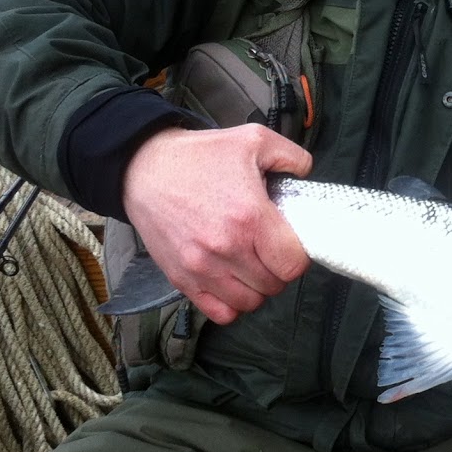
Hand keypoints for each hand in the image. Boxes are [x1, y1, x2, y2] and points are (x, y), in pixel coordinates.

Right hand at [122, 125, 312, 324]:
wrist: (143, 169)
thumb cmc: (200, 155)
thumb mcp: (253, 139)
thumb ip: (292, 156)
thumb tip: (307, 173)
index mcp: (250, 218)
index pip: (293, 264)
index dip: (299, 255)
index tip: (290, 242)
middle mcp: (227, 249)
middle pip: (274, 285)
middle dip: (279, 269)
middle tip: (270, 249)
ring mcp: (202, 269)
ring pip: (250, 302)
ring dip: (257, 287)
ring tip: (251, 264)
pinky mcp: (182, 280)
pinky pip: (220, 313)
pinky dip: (231, 303)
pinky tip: (232, 281)